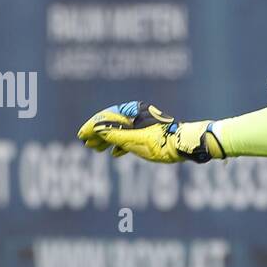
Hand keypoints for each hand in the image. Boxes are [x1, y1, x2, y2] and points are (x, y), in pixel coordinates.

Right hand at [76, 101, 223, 161]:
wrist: (185, 146)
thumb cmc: (161, 143)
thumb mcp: (134, 141)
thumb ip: (114, 136)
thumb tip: (97, 130)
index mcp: (132, 112)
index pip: (106, 117)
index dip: (92, 126)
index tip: (81, 135)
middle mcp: (137, 115)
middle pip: (112, 123)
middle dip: (98, 134)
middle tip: (86, 144)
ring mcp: (144, 124)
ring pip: (120, 131)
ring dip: (107, 140)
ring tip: (96, 150)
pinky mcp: (150, 133)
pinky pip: (131, 137)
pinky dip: (121, 145)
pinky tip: (115, 154)